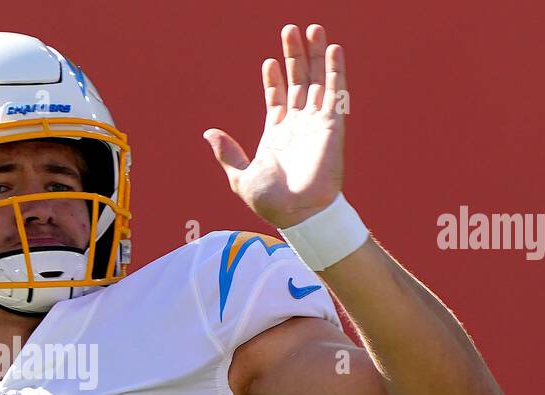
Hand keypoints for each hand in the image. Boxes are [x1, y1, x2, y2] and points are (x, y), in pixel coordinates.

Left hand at [204, 23, 347, 228]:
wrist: (298, 214)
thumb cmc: (271, 202)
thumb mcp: (240, 177)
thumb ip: (227, 153)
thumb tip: (208, 133)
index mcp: (276, 134)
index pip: (277, 98)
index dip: (274, 79)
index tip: (269, 61)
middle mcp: (298, 124)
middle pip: (298, 81)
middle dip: (295, 56)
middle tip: (290, 29)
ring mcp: (316, 123)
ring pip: (317, 81)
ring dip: (316, 55)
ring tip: (313, 29)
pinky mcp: (332, 125)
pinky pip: (335, 92)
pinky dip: (335, 71)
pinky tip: (333, 50)